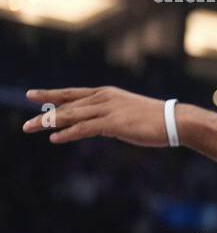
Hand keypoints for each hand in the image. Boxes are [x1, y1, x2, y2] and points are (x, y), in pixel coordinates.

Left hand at [22, 87, 169, 146]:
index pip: (72, 94)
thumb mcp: (126, 114)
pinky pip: (84, 128)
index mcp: (106, 94)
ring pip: (71, 115)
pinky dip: (68, 133)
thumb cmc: (154, 119)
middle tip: (26, 124)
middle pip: (67, 105)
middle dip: (45, 113)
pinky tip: (54, 138)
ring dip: (49, 123)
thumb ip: (108, 117)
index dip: (51, 95)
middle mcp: (104, 98)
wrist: (174, 121)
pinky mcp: (113, 123)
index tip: (31, 95)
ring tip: (31, 128)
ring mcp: (108, 110)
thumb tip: (96, 127)